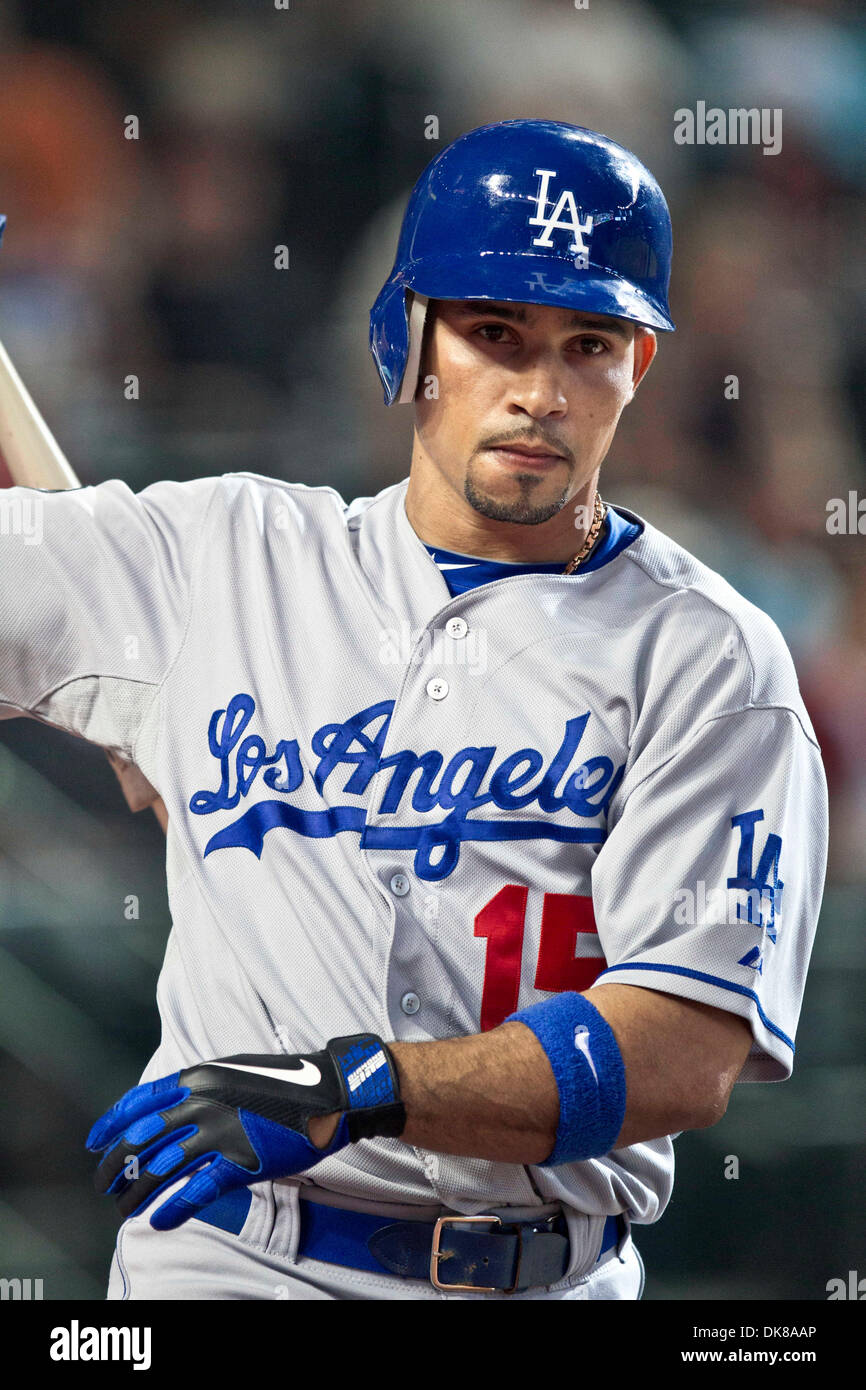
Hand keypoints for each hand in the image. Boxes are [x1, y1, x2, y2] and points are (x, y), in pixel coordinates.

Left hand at [86, 1035, 403, 1230]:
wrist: (329, 1093)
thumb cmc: (283, 1083)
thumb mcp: (233, 1072)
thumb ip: (201, 1088)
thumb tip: (170, 1108)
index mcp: (198, 1077)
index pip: (139, 1102)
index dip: (111, 1124)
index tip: (94, 1144)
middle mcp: (202, 1102)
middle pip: (142, 1138)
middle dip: (116, 1164)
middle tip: (104, 1184)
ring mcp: (220, 1133)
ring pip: (161, 1168)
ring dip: (136, 1192)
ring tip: (124, 1208)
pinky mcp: (240, 1162)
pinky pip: (196, 1190)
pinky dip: (172, 1209)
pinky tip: (159, 1221)